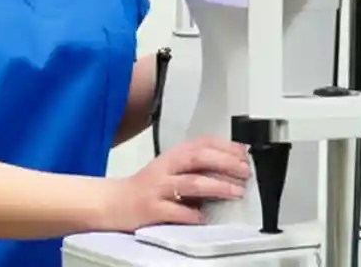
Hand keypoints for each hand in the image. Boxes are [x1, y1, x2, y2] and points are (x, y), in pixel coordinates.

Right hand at [102, 136, 250, 231]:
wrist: (115, 202)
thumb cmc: (148, 185)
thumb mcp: (172, 166)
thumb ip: (197, 164)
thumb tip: (233, 164)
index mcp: (173, 155)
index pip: (202, 143)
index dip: (226, 146)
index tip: (245, 154)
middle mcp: (166, 168)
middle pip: (198, 159)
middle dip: (225, 163)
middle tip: (245, 172)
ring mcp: (159, 188)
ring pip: (191, 183)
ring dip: (217, 187)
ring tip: (235, 192)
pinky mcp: (152, 209)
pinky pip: (176, 211)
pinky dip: (193, 214)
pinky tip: (205, 216)